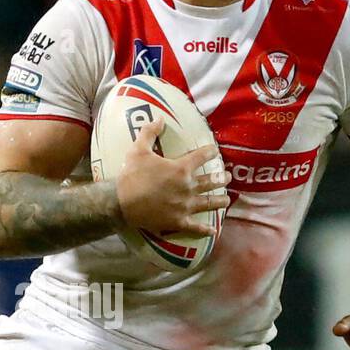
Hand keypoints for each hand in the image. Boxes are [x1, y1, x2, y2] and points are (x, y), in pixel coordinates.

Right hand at [115, 116, 229, 237]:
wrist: (121, 203)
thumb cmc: (131, 175)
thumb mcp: (138, 149)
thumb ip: (150, 132)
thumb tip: (159, 118)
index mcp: (181, 168)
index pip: (202, 156)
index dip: (211, 152)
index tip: (215, 151)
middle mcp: (188, 187)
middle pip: (211, 181)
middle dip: (222, 178)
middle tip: (227, 177)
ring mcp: (185, 206)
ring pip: (209, 203)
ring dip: (220, 200)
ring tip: (227, 199)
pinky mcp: (178, 222)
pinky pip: (195, 227)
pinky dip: (205, 230)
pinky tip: (213, 230)